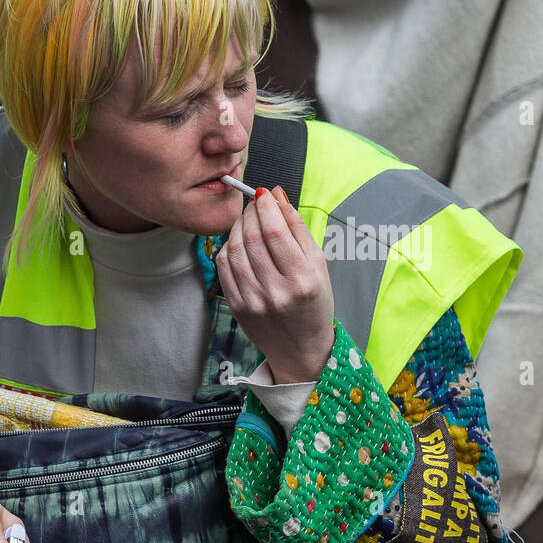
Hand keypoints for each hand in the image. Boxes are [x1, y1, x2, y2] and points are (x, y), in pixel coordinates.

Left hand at [216, 185, 335, 383]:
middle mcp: (276, 292)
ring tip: (247, 218)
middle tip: (254, 201)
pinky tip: (238, 240)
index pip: (276, 232)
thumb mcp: (318, 266)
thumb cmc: (314, 305)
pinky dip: (228, 246)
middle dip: (251, 212)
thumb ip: (298, 229)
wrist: (301, 349)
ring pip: (234, 249)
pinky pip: (224, 267)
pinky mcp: (236, 306)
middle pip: (253, 238)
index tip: (264, 192)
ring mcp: (253, 301)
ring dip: (238, 226)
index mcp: (302, 281)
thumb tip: (278, 196)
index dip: (266, 207)